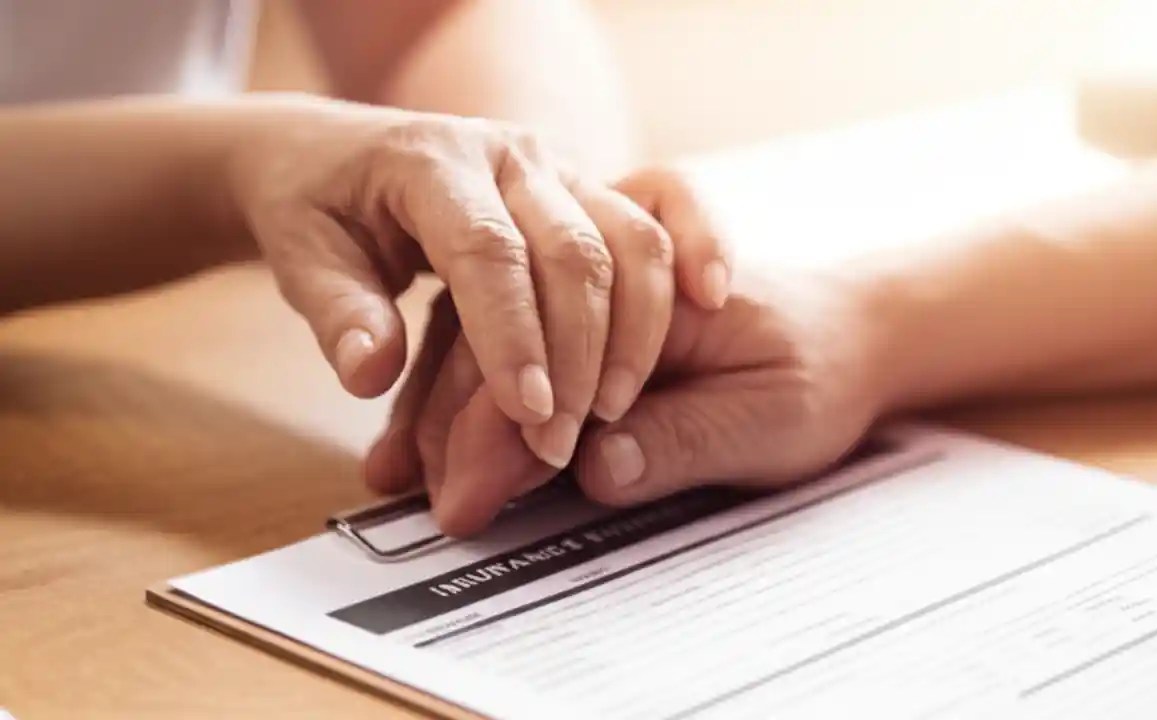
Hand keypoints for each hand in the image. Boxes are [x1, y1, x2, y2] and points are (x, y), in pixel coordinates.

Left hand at [227, 96, 728, 466]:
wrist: (335, 147)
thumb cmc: (316, 201)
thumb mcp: (302, 253)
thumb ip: (338, 311)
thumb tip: (367, 371)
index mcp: (434, 163)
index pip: (486, 253)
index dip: (511, 339)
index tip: (527, 417)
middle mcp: (511, 156)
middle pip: (573, 251)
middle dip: (577, 358)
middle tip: (560, 448)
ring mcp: (560, 169)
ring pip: (628, 236)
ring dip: (634, 330)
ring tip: (611, 414)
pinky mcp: (588, 190)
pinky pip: (659, 213)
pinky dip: (696, 246)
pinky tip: (712, 291)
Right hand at [378, 264, 892, 535]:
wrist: (849, 334)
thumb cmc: (819, 372)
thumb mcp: (770, 420)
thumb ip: (685, 441)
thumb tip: (595, 469)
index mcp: (663, 284)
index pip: (553, 349)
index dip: (502, 426)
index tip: (466, 492)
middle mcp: (613, 265)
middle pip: (506, 332)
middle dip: (458, 421)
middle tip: (429, 498)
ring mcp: (591, 285)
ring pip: (492, 331)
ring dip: (445, 405)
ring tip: (403, 475)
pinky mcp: (583, 314)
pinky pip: (508, 344)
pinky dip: (467, 394)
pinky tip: (432, 440)